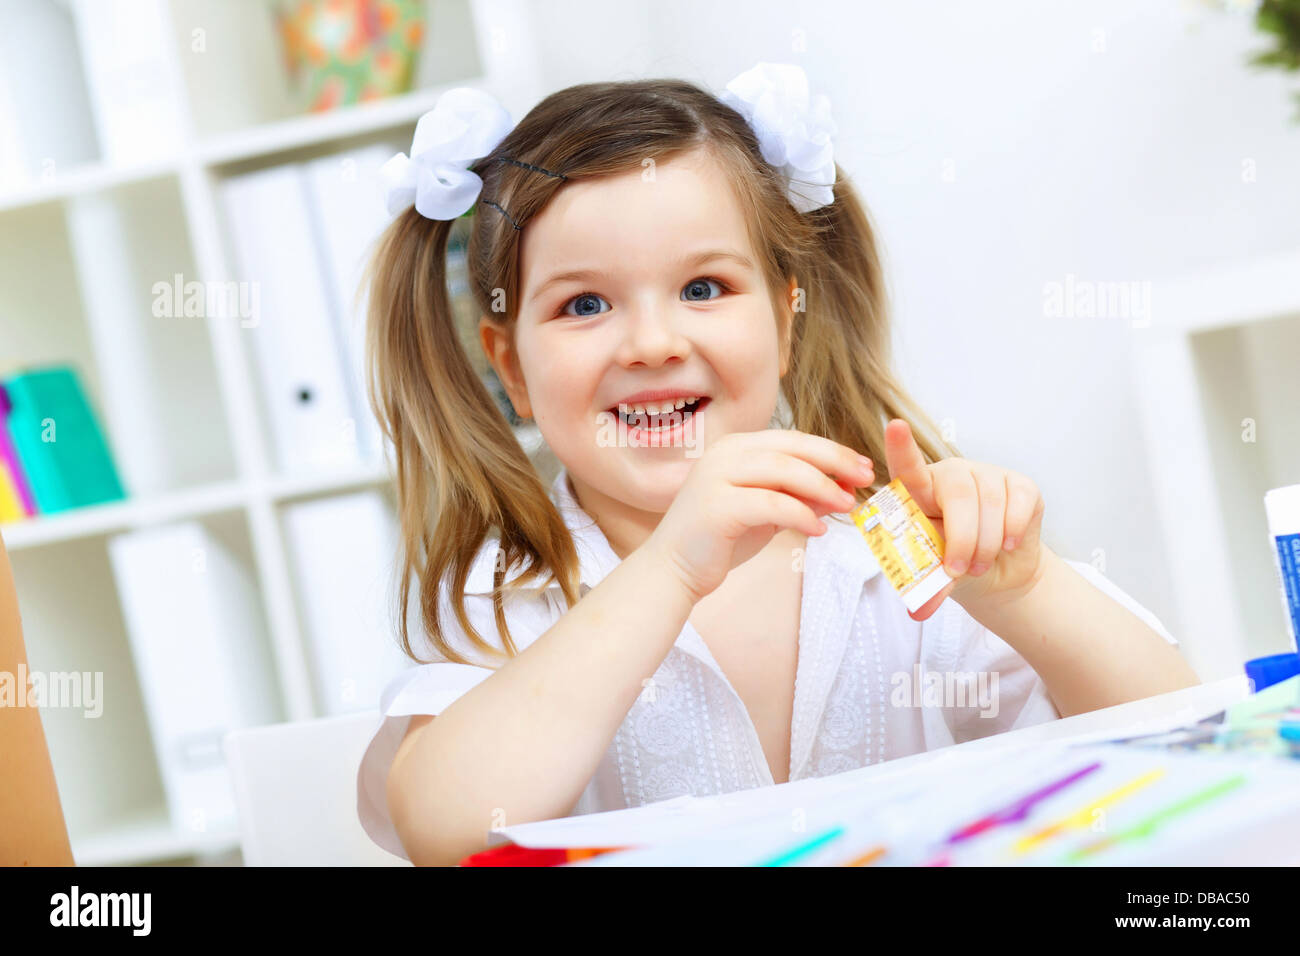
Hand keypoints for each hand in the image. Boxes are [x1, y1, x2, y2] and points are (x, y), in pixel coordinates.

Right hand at [644, 429, 875, 603]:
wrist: (673, 570)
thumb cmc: (720, 539)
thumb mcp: (766, 512)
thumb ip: (797, 496)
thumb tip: (843, 489)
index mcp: (736, 448)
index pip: (793, 440)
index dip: (832, 451)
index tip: (863, 466)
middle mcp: (724, 454)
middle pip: (792, 447)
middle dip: (835, 461)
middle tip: (867, 477)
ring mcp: (717, 476)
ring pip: (783, 470)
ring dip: (822, 486)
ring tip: (847, 504)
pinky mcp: (716, 506)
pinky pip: (770, 504)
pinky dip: (800, 515)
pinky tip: (819, 530)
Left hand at [882, 419, 1048, 621]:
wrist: (996, 574)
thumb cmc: (954, 565)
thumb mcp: (935, 575)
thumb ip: (927, 586)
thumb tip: (919, 610)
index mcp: (919, 491)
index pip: (906, 467)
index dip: (901, 448)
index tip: (895, 428)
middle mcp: (951, 475)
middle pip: (958, 494)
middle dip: (962, 538)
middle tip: (959, 569)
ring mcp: (986, 475)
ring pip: (991, 502)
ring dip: (987, 543)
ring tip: (981, 565)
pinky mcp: (1019, 483)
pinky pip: (1019, 502)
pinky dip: (1013, 530)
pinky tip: (1009, 544)